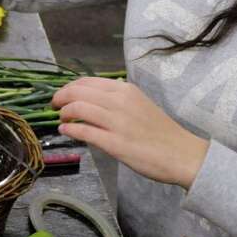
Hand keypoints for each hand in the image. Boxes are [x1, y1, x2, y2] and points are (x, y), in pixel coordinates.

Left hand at [52, 77, 209, 189]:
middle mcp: (119, 101)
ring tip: (61, 119)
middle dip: (60, 97)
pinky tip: (65, 131)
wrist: (182, 154)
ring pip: (77, 109)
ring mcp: (117, 122)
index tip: (62, 95)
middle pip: (77, 92)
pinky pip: (84, 131)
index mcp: (125, 90)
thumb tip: (95, 95)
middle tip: (54, 106)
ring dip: (63, 113)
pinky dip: (69, 130)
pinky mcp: (115, 143)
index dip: (68, 87)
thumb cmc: (161, 131)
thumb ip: (118, 98)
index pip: (87, 81)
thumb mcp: (139, 104)